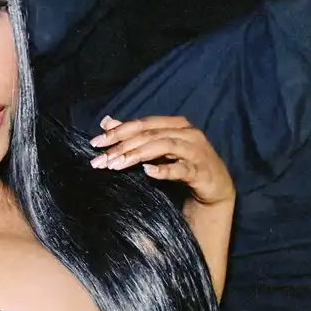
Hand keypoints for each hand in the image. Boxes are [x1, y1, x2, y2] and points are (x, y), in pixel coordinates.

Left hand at [90, 115, 234, 206]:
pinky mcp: (202, 171)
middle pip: (149, 135)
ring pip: (163, 146)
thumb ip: (134, 135)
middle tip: (100, 160)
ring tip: (116, 165)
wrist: (214, 189)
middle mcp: (187, 133)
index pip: (142, 124)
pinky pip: (182, 169)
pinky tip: (148, 172)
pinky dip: (164, 169)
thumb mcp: (157, 150)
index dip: (117, 132)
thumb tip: (106, 122)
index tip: (95, 143)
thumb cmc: (184, 165)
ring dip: (137, 155)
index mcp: (175, 124)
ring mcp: (196, 151)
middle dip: (122, 146)